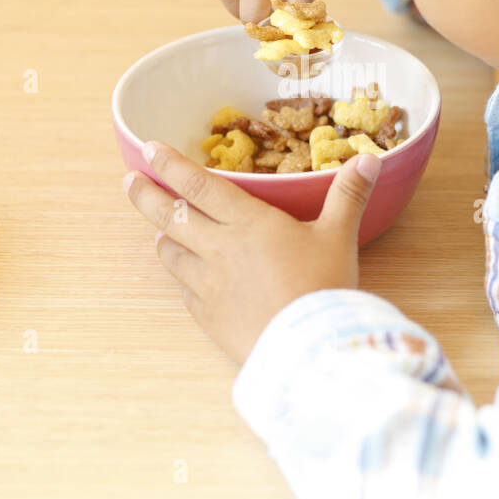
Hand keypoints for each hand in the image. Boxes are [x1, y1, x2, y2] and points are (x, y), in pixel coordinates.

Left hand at [124, 142, 381, 364]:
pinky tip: (185, 276)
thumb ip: (348, 195)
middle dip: (145, 195)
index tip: (148, 148)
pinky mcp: (208, 316)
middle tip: (129, 182)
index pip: (198, 184)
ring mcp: (208, 284)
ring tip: (159, 231)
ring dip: (163, 237)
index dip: (171, 164)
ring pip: (170, 253)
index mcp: (247, 221)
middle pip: (170, 215)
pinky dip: (180, 276)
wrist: (308, 349)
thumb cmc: (323, 287)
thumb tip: (369, 159)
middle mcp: (218, 248)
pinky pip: (183, 290)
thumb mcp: (340, 236)